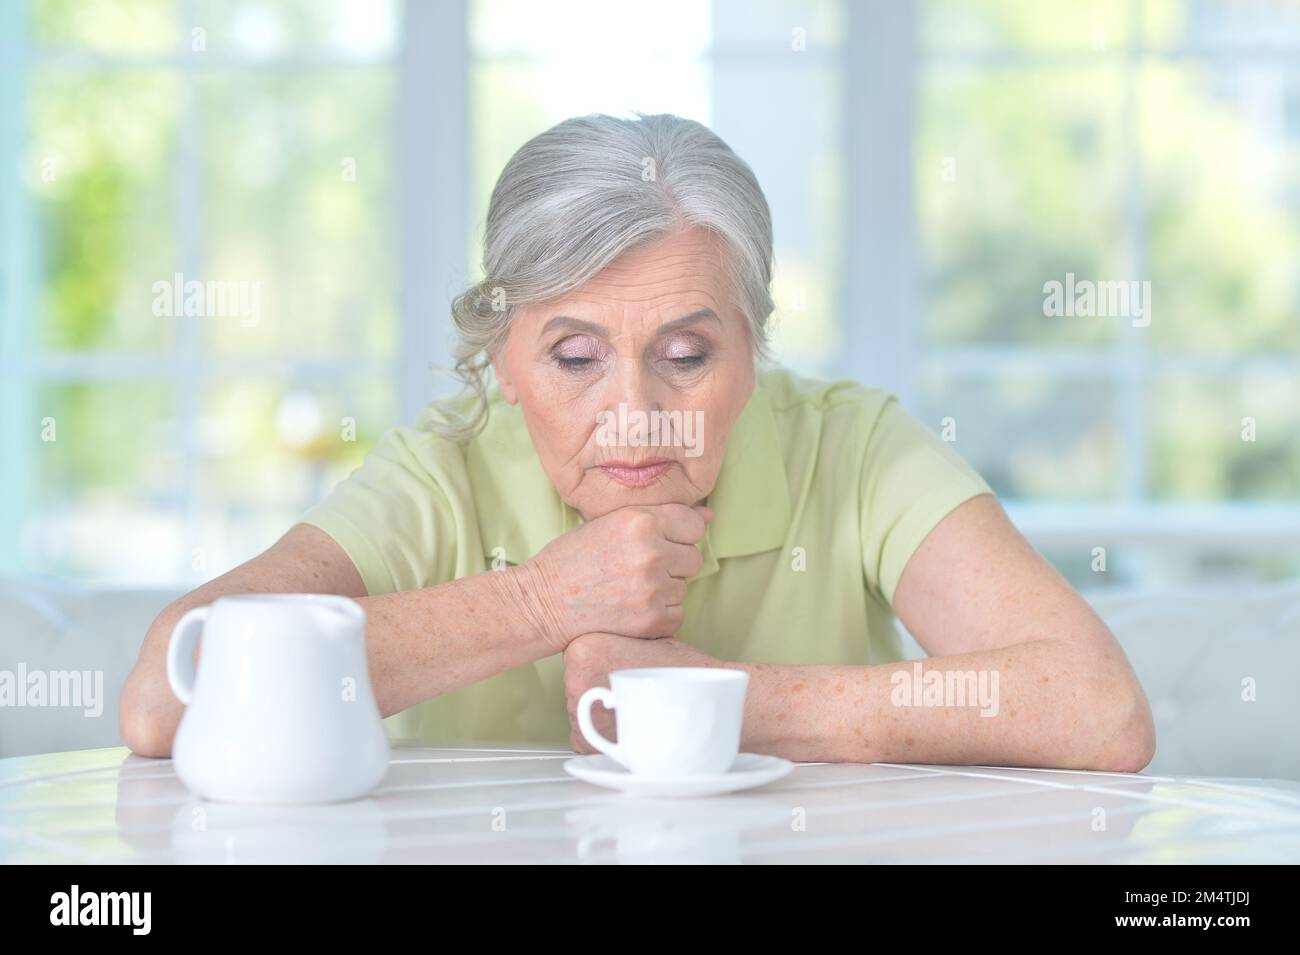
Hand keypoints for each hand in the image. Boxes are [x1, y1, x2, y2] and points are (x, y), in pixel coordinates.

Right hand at [515, 504, 710, 650]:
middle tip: (639, 568)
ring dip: (665, 589)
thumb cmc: (573, 559)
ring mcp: (653, 589)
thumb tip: (709, 516)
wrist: (543, 602)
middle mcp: (650, 553)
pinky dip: (660, 613)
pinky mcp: (652, 620)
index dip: (678, 535)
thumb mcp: (610, 522)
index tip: (660, 543)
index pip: (693, 525)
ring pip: (685, 587)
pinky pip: (678, 614)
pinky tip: (631, 607)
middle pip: (694, 558)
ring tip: (630, 588)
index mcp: (640, 521)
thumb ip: (660, 515)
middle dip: (673, 563)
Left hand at [562, 632, 721, 753]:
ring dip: (599, 713)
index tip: (617, 668)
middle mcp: (573, 678)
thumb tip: (602, 640)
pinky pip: (584, 738)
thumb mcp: (643, 636)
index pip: (577, 657)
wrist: (705, 703)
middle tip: (628, 689)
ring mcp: (577, 711)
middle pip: (575, 684)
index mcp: (583, 647)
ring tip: (633, 708)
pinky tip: (629, 726)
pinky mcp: (585, 741)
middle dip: (597, 688)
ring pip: (579, 711)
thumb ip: (615, 639)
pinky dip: (603, 737)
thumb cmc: (679, 669)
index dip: (600, 664)